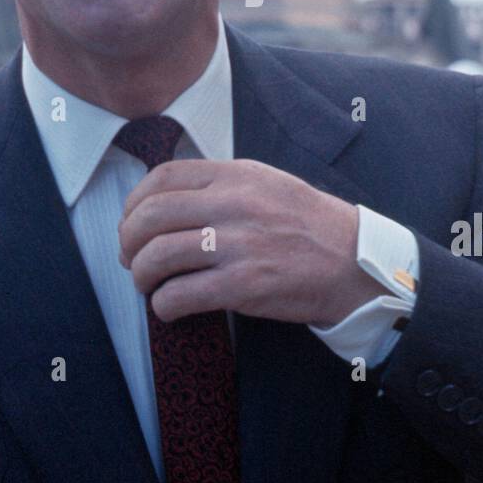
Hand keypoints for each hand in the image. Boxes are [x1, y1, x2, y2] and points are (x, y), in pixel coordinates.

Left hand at [118, 158, 377, 325]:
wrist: (354, 264)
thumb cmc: (309, 225)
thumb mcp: (268, 183)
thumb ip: (222, 184)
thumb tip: (169, 195)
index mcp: (237, 175)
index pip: (163, 176)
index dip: (135, 201)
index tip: (131, 221)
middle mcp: (234, 204)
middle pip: (151, 215)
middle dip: (128, 240)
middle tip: (131, 257)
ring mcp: (238, 245)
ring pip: (158, 256)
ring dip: (141, 274)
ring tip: (147, 283)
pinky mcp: (243, 286)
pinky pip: (179, 295)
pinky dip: (163, 305)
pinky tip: (169, 307)